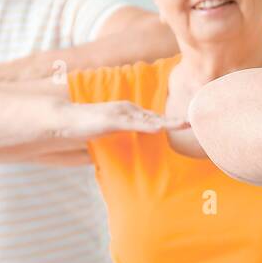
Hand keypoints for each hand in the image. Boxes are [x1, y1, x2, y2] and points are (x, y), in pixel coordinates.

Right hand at [57, 100, 189, 140]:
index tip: (190, 127)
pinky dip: (148, 124)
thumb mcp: (111, 133)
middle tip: (196, 124)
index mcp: (130, 114)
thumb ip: (123, 138)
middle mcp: (129, 110)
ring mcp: (121, 113)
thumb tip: (131, 152)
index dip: (173, 123)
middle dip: (177, 121)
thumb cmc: (87, 127)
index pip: (155, 120)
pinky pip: (133, 123)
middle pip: (158, 118)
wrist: (64, 121)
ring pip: (150, 119)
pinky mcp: (112, 119)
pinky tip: (160, 127)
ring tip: (186, 124)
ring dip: (169, 122)